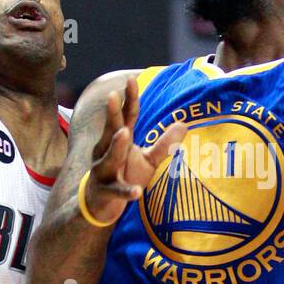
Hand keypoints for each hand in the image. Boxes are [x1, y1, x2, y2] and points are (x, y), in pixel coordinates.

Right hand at [84, 78, 186, 227]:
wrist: (98, 204)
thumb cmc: (123, 175)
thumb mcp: (147, 160)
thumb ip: (164, 144)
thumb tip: (184, 125)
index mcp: (118, 140)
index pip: (125, 117)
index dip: (129, 99)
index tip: (131, 79)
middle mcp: (106, 151)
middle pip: (111, 130)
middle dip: (112, 114)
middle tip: (112, 95)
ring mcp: (103, 171)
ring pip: (109, 158)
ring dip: (116, 146)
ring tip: (124, 133)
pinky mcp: (104, 192)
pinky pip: (115, 191)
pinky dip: (125, 191)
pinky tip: (136, 192)